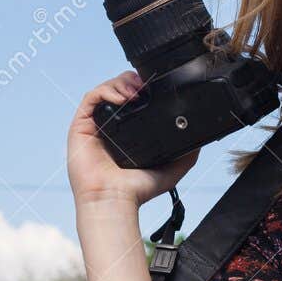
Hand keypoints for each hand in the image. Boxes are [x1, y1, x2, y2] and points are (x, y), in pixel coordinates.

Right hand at [66, 70, 198, 208]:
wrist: (116, 199)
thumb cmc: (137, 190)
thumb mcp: (171, 169)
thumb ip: (186, 154)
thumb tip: (200, 140)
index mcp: (126, 133)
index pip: (133, 99)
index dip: (142, 87)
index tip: (155, 88)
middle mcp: (110, 126)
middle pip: (118, 89)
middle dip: (132, 81)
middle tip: (146, 86)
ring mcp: (94, 125)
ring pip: (105, 89)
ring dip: (121, 82)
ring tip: (136, 91)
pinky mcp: (81, 125)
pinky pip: (91, 98)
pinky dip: (107, 91)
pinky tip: (122, 97)